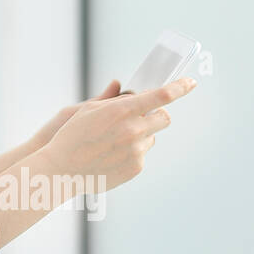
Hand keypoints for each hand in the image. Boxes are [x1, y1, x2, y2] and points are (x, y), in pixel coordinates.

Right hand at [38, 77, 197, 190]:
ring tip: (114, 141)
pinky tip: (111, 154)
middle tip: (141, 116)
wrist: (62, 170)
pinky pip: (142, 154)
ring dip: (141, 135)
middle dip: (156, 115)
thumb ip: (113, 100)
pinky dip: (132, 152)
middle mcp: (133, 130)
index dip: (180, 87)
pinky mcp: (136, 167)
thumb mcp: (87, 110)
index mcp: (122, 110)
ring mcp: (136, 150)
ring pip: (152, 137)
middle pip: (164, 118)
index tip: (191, 83)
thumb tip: (130, 92)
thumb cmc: (71, 136)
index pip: (161, 95)